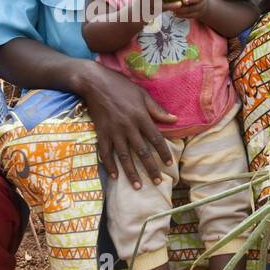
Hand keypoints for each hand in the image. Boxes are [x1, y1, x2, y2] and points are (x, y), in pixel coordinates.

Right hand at [80, 64, 175, 188]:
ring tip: (137, 186)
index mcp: (141, 117)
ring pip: (124, 156)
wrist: (95, 83)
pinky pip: (106, 153)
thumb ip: (157, 109)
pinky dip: (110, 165)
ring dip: (131, 172)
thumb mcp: (142, 94)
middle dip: (150, 168)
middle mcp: (128, 127)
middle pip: (142, 152)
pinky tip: (115, 176)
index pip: (156, 139)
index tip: (169, 164)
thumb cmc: (121, 86)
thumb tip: (174, 120)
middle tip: (157, 182)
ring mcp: (114, 131)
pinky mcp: (101, 133)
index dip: (163, 153)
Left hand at [168, 0, 209, 20]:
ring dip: (184, 9)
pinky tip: (175, 14)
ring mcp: (200, 7)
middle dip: (191, 0)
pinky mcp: (196, 14)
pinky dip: (182, 15)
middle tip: (183, 0)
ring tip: (175, 8)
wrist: (202, 4)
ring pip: (193, 9)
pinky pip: (190, 16)